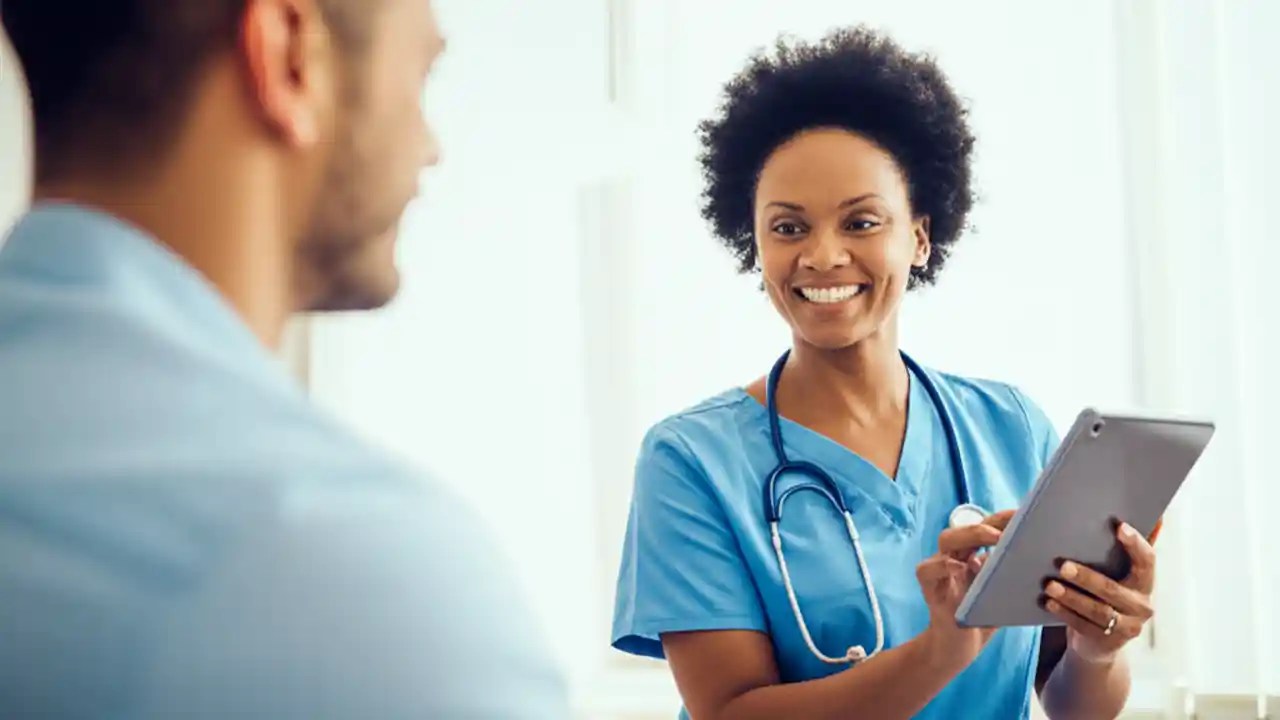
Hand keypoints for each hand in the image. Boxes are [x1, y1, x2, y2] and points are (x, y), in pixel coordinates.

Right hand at [916, 509, 1013, 665]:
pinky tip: (958, 567)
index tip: (1025, 514)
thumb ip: (1012, 574)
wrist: (959, 650)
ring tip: (993, 538)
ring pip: (947, 540)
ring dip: (970, 535)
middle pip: (967, 527)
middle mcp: (956, 557)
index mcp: (973, 555)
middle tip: (1013, 524)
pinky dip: (941, 566)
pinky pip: (927, 570)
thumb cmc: (982, 618)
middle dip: (989, 522)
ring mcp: (941, 572)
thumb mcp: (1002, 593)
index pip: (985, 528)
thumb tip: (1036, 556)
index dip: (1002, 519)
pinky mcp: (930, 590)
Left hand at [1042, 522, 1155, 664]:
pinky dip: (1064, 613)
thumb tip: (1156, 516)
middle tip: (1062, 565)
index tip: (1118, 526)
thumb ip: (1131, 549)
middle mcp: (1142, 606)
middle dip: (1086, 577)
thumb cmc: (1107, 596)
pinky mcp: (1108, 642)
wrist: (1099, 642)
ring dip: (1071, 597)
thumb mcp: (1119, 574)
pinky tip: (1048, 603)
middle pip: (1113, 589)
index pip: (1147, 561)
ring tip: (1049, 585)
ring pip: (1097, 610)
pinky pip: (1084, 626)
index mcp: (1146, 583)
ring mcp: (1128, 627)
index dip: (1135, 544)